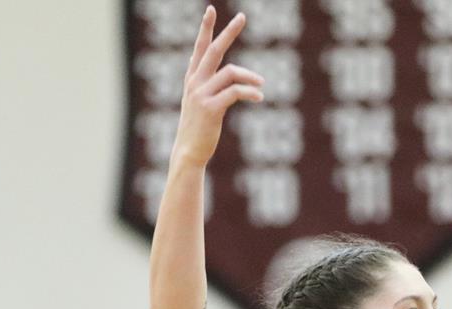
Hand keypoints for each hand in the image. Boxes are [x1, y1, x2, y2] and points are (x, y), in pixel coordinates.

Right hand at [172, 7, 264, 167]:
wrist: (189, 152)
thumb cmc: (197, 128)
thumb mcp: (196, 102)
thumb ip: (202, 83)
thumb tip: (211, 69)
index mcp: (192, 79)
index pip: (199, 48)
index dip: (205, 29)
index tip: (211, 10)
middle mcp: (194, 82)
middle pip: (213, 50)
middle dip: (228, 32)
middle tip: (242, 17)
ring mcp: (201, 94)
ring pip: (230, 72)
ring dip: (250, 76)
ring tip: (262, 83)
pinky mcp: (211, 108)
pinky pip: (235, 92)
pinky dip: (250, 92)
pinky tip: (259, 96)